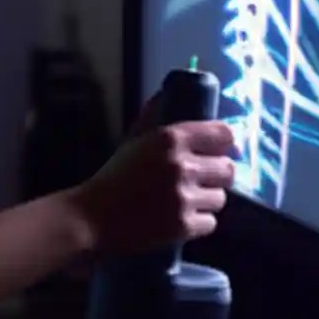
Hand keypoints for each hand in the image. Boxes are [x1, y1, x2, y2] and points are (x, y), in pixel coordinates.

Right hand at [69, 97, 238, 254]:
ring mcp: (184, 197)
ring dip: (207, 200)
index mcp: (170, 138)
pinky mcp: (184, 226)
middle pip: (228, 168)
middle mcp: (182, 165)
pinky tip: (180, 219)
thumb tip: (168, 92)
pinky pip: (210, 222)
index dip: (225, 143)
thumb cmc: (112, 177)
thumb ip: (154, 116)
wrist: (90, 217)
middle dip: (216, 174)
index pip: (224, 134)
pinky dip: (198, 223)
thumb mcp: (133, 140)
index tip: (220, 150)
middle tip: (201, 179)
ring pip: (221, 198)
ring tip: (186, 200)